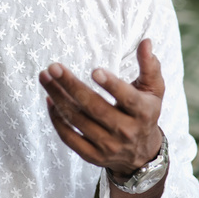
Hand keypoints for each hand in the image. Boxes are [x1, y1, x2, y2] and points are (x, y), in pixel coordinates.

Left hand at [38, 38, 164, 180]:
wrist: (141, 154)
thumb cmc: (145, 112)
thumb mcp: (154, 90)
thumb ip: (149, 66)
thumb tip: (146, 41)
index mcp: (143, 112)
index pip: (127, 99)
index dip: (112, 85)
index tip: (95, 70)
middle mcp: (125, 131)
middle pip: (94, 107)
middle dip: (71, 86)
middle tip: (53, 67)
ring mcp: (108, 146)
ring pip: (77, 120)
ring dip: (58, 97)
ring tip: (45, 77)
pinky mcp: (92, 156)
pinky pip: (69, 137)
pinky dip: (57, 119)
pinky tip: (50, 99)